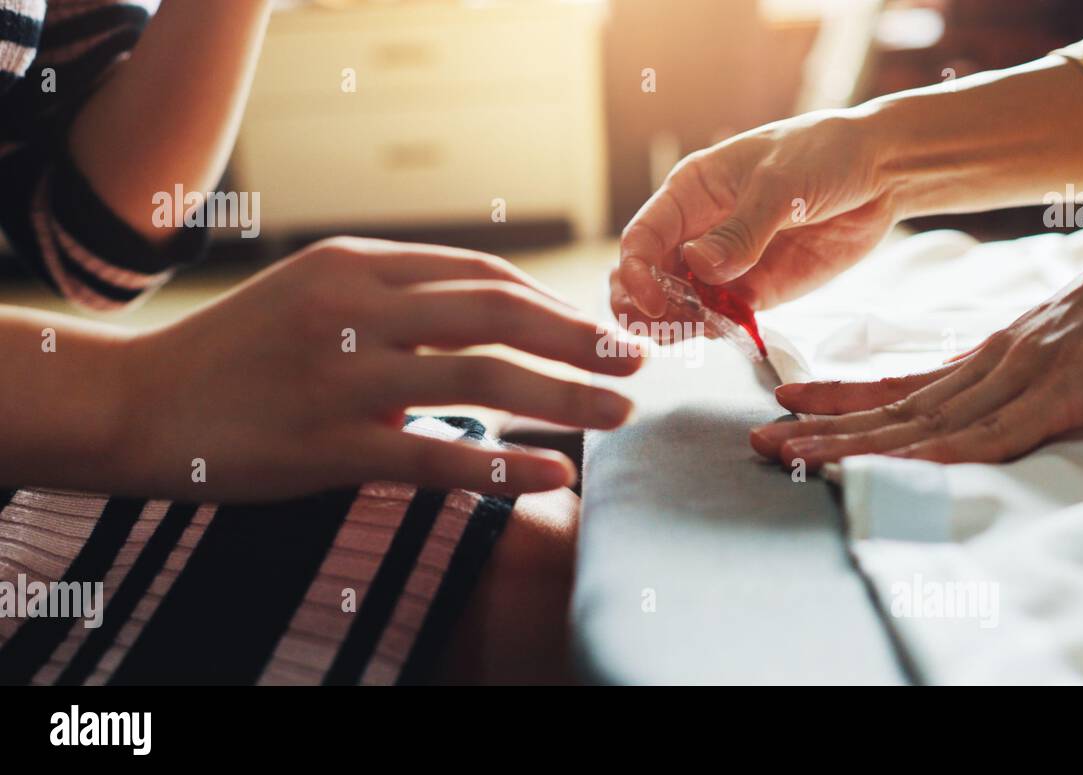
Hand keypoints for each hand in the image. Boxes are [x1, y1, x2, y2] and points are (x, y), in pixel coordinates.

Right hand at [112, 238, 642, 499]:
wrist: (137, 402)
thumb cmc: (236, 353)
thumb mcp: (312, 296)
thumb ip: (393, 299)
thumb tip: (487, 319)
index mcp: (357, 267)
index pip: (482, 274)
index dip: (553, 302)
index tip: (599, 329)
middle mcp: (355, 310)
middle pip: (497, 313)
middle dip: (581, 337)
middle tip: (638, 361)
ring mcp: (341, 377)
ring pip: (482, 378)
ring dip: (565, 396)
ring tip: (621, 414)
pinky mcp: (327, 445)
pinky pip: (437, 454)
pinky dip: (506, 466)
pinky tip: (558, 474)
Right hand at [612, 108, 898, 333]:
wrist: (881, 172)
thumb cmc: (824, 154)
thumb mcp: (781, 184)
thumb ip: (741, 230)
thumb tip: (698, 267)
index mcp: (691, 192)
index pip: (642, 239)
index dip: (636, 273)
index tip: (650, 302)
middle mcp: (699, 231)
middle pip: (650, 278)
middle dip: (646, 307)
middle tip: (664, 327)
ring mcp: (726, 264)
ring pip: (682, 304)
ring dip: (680, 325)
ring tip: (698, 330)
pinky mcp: (757, 290)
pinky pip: (724, 318)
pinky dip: (718, 330)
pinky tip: (727, 331)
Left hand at [751, 184, 1082, 467]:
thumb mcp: (1061, 348)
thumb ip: (1023, 380)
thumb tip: (997, 406)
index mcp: (989, 358)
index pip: (901, 384)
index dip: (843, 395)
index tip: (790, 399)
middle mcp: (991, 367)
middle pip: (894, 408)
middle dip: (824, 426)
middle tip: (760, 438)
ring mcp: (1024, 378)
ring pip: (925, 421)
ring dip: (856, 441)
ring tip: (793, 451)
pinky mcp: (1065, 391)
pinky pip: (995, 432)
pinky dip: (943, 452)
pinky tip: (899, 463)